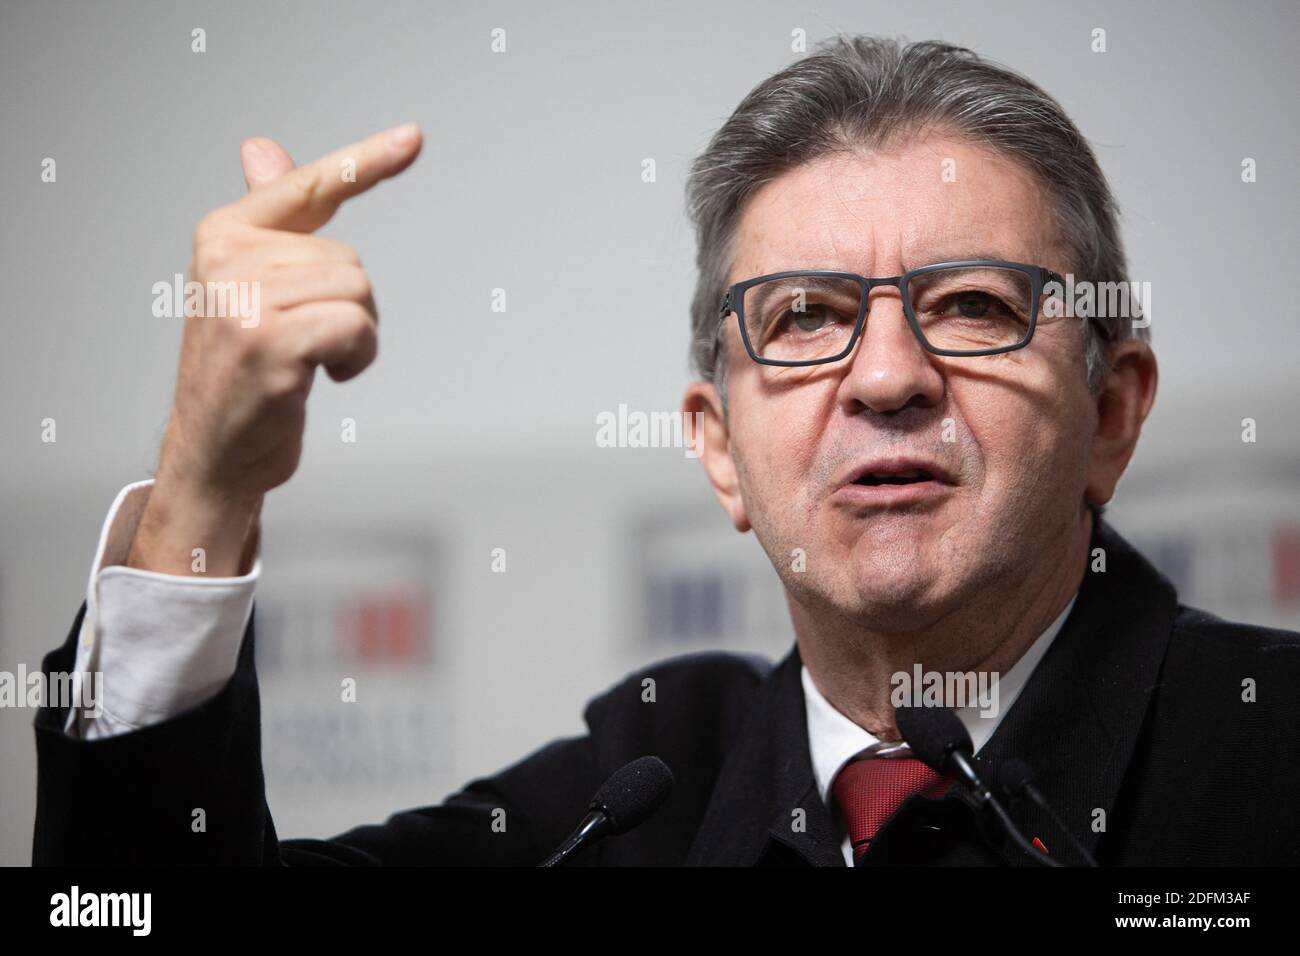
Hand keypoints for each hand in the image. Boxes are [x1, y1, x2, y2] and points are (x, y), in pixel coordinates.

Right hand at [127, 124, 422, 575]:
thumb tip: (263, 150)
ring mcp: (243, 297)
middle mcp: (227, 255)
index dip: (366, 161)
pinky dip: (359, 355)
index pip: (309, 186)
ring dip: (358, 336)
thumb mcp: (248, 287)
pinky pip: (356, 324)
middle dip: (351, 308)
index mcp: (224, 232)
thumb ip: (268, 221)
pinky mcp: (268, 339)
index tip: (414, 138)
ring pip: (358, 290)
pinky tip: (327, 376)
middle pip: (349, 258)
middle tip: (312, 347)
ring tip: (316, 363)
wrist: (212, 453)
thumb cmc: (241, 372)